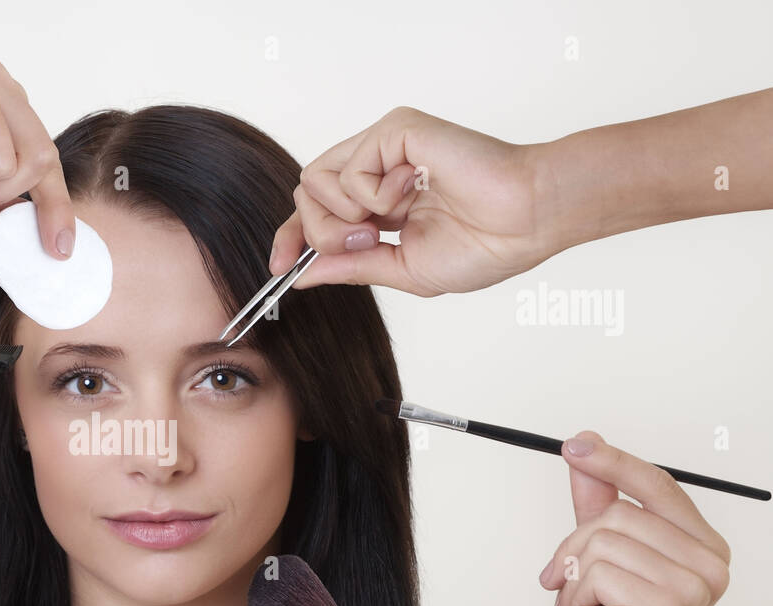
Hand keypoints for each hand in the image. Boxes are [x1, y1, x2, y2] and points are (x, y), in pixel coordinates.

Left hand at [269, 107, 557, 295]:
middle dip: (320, 233)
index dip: (292, 238)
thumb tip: (302, 276)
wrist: (525, 222)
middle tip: (365, 243)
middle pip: (306, 196)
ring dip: (343, 216)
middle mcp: (377, 169)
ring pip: (315, 180)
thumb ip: (351, 268)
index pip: (316, 213)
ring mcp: (385, 146)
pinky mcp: (396, 129)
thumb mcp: (400, 269)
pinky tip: (413, 190)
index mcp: (380, 203)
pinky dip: (373, 194)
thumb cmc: (484, 244)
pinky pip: (351, 168)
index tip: (279, 269)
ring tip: (388, 222)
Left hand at [539, 432, 730, 605]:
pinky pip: (593, 573)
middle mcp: (708, 567)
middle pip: (616, 512)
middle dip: (575, 550)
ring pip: (599, 542)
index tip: (573, 444)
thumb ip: (597, 504)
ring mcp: (691, 588)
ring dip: (572, 582)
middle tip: (571, 590)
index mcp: (701, 548)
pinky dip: (574, 602)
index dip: (612, 461)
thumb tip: (585, 449)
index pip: (657, 486)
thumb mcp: (597, 559)